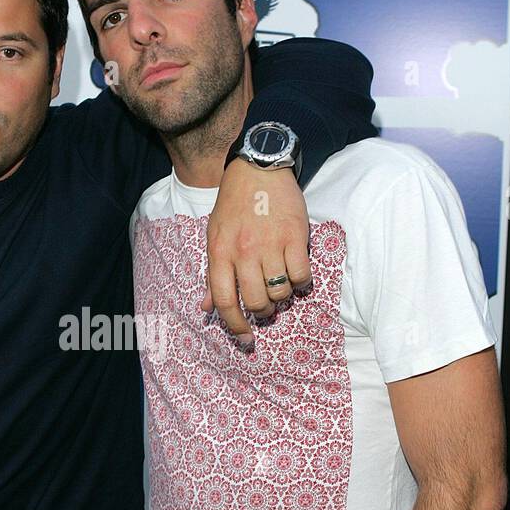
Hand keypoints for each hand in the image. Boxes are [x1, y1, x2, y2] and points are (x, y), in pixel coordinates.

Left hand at [202, 162, 311, 342]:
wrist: (257, 170)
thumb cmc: (233, 206)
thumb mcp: (214, 238)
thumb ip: (213, 274)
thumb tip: (207, 308)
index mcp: (220, 253)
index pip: (225, 301)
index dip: (235, 326)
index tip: (244, 338)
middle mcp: (244, 252)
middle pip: (256, 301)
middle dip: (263, 312)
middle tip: (267, 308)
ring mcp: (270, 245)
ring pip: (280, 292)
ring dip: (283, 297)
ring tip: (281, 287)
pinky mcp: (295, 236)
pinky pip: (301, 275)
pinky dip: (302, 283)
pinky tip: (298, 276)